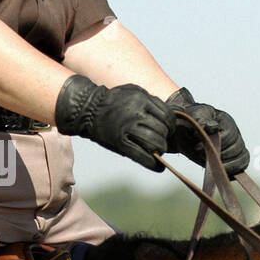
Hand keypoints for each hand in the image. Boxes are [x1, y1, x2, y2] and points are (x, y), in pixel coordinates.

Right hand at [55, 75, 171, 171]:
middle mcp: (136, 113)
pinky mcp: (119, 142)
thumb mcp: (133, 91)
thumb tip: (169, 118)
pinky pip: (142, 156)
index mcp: (141, 99)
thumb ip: (151, 101)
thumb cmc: (113, 101)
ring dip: (160, 149)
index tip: (168, 130)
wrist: (87, 109)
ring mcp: (127, 128)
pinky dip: (154, 164)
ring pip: (155, 143)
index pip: (167, 115)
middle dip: (165, 138)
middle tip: (161, 141)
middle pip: (162, 130)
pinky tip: (159, 167)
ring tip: (157, 150)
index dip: (171, 125)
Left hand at [165, 88, 249, 177]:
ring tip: (211, 166)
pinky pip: (240, 166)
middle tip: (203, 157)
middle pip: (237, 148)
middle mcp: (234, 133)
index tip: (197, 147)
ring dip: (227, 165)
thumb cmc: (189, 121)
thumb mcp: (192, 116)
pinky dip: (232, 171)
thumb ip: (201, 119)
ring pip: (242, 159)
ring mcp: (234, 146)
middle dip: (220, 155)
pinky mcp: (232, 158)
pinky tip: (219, 173)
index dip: (216, 143)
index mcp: (226, 121)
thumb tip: (212, 127)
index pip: (230, 135)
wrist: (184, 130)